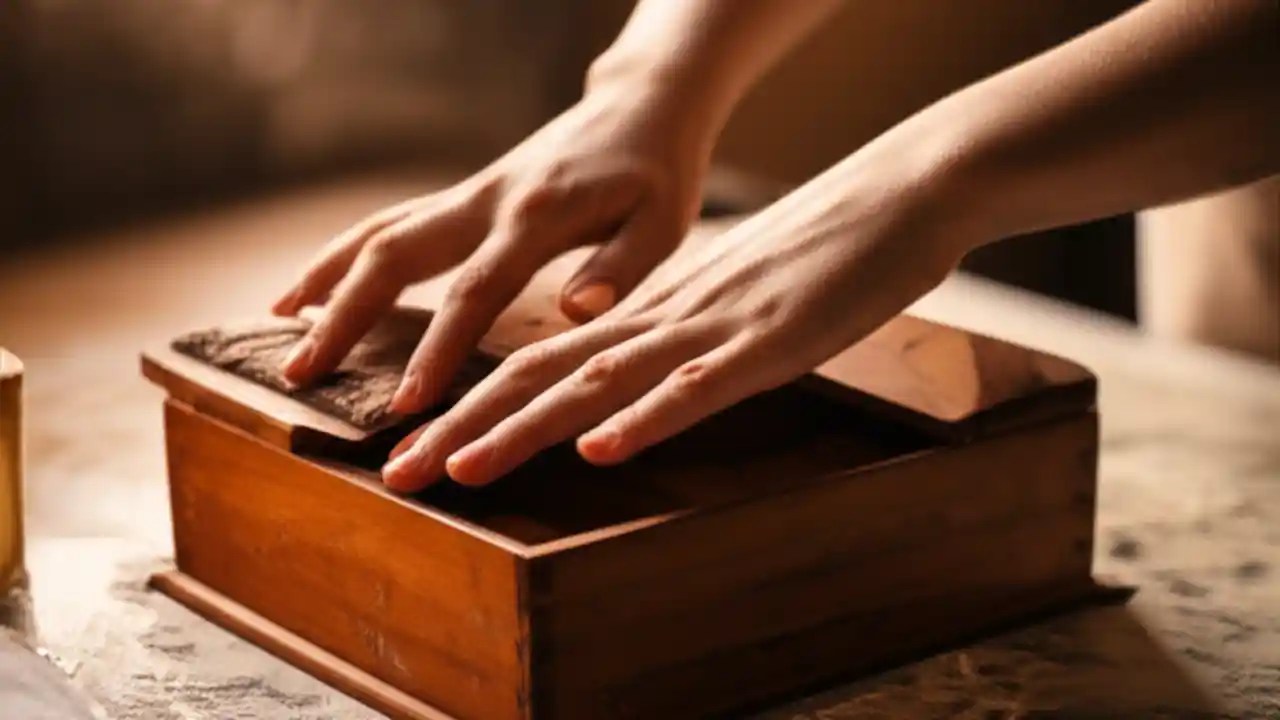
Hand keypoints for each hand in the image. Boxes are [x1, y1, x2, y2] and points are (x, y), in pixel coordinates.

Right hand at [273, 80, 715, 413]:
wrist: (639, 107)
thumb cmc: (657, 173)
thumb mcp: (662, 222)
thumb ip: (622, 268)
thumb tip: (576, 312)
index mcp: (537, 218)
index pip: (475, 290)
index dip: (437, 349)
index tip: (405, 404)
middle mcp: (488, 202)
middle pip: (395, 254)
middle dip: (342, 316)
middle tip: (299, 375)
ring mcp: (469, 196)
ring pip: (378, 232)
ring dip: (324, 278)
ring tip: (278, 329)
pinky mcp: (463, 198)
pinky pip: (391, 224)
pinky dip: (343, 254)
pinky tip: (311, 286)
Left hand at [380, 164, 973, 490]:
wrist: (901, 190)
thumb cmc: (822, 250)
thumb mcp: (735, 300)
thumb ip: (682, 340)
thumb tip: (635, 380)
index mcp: (652, 311)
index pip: (540, 359)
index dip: (473, 404)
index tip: (419, 447)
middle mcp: (665, 318)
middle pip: (542, 373)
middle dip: (465, 426)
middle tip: (396, 474)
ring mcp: (715, 328)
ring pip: (601, 381)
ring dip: (526, 428)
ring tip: (460, 469)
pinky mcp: (773, 342)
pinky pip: (700, 387)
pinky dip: (646, 420)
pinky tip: (601, 451)